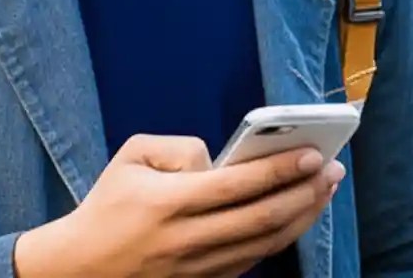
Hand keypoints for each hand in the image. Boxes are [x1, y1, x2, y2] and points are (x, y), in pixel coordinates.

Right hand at [13, 133, 343, 277]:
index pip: (239, 186)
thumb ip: (182, 147)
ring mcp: (198, 269)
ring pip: (265, 244)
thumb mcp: (133, 156)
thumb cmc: (110, 204)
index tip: (313, 153)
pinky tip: (300, 214)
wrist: (79, 269)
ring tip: (326, 188)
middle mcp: (187, 240)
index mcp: (168, 203)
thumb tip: (224, 160)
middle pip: (263, 218)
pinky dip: (283, 237)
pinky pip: (254, 260)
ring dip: (303, 215)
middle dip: (306, 192)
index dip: (281, 169)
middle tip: (333, 168)